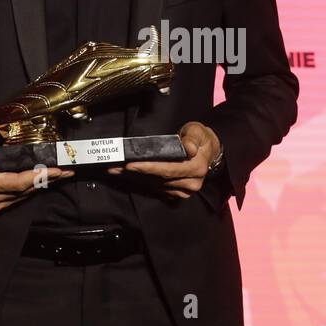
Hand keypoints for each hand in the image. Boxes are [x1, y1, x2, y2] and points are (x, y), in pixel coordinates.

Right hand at [0, 130, 72, 212]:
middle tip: (67, 171)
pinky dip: (36, 187)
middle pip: (25, 190)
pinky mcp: (0, 203)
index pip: (17, 183)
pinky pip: (22, 196)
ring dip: (45, 184)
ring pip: (26, 194)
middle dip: (47, 180)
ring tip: (63, 175)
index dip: (37, 176)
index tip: (54, 170)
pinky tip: (49, 180)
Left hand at [104, 122, 220, 199]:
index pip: (168, 169)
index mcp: (197, 167)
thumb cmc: (200, 139)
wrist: (208, 152)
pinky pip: (159, 190)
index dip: (149, 167)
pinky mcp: (179, 194)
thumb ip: (192, 138)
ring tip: (117, 170)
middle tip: (117, 167)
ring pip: (157, 186)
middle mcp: (192, 182)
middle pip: (159, 179)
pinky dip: (143, 183)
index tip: (131, 164)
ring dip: (136, 178)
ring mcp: (186, 190)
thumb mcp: (197, 131)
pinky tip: (130, 177)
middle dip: (137, 173)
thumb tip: (189, 149)